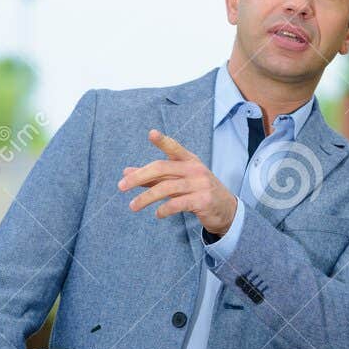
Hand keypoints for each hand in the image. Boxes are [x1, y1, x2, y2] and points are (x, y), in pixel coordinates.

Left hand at [120, 130, 239, 234]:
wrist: (226, 210)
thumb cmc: (198, 192)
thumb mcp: (178, 180)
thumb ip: (153, 176)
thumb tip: (126, 173)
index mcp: (189, 161)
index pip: (174, 148)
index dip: (163, 141)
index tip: (151, 134)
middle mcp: (195, 169)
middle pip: (162, 168)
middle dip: (139, 177)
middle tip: (121, 186)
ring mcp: (200, 184)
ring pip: (166, 188)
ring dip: (146, 198)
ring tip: (133, 206)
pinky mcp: (203, 200)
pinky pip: (178, 204)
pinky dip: (164, 210)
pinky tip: (158, 214)